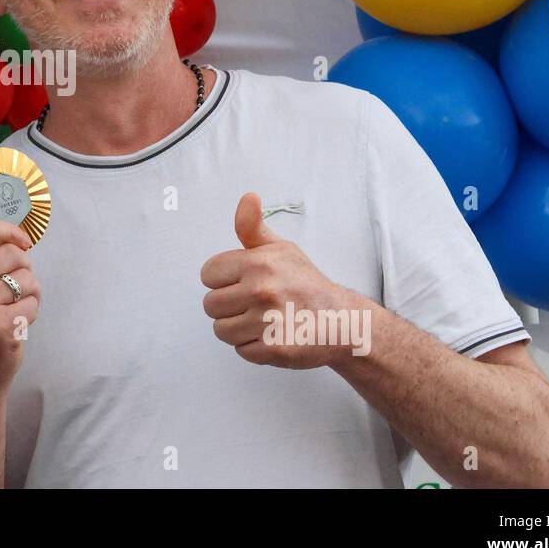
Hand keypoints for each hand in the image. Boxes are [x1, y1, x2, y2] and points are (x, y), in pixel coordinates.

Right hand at [0, 219, 39, 402]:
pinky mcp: (1, 327)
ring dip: (29, 293)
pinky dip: (31, 312)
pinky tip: (14, 325)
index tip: (21, 242)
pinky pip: (32, 303)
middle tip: (13, 290)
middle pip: (11, 254)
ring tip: (11, 310)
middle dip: (23, 268)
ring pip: (27, 279)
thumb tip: (17, 238)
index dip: (6, 231)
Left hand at [201, 192, 367, 368]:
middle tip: (255, 304)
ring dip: (238, 329)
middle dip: (229, 306)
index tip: (243, 282)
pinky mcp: (274, 350)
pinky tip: (272, 336)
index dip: (223, 280)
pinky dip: (253, 347)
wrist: (340, 319)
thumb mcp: (280, 249)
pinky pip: (241, 350)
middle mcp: (261, 290)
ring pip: (221, 330)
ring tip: (262, 321)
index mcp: (257, 263)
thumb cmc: (305, 282)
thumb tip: (248, 197)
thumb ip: (252, 227)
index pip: (208, 274)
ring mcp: (267, 322)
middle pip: (210, 305)